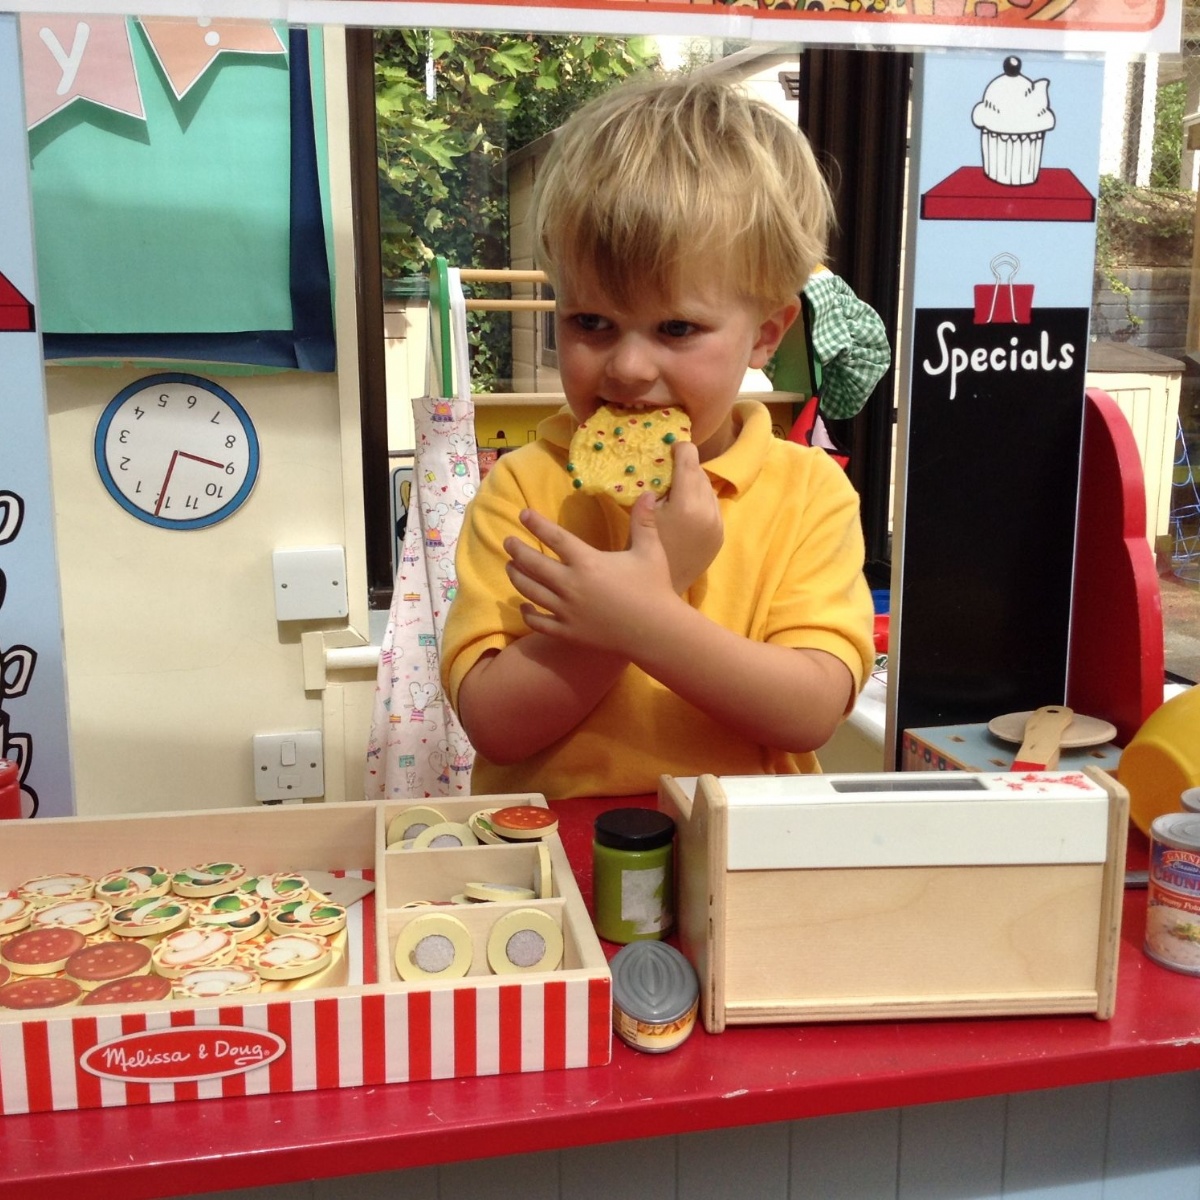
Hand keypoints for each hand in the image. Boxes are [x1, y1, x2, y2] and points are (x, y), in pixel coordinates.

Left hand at [504, 504, 682, 654]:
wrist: (656, 632)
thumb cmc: (655, 588)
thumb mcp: (650, 551)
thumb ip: (644, 522)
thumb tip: (648, 493)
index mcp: (588, 562)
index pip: (554, 538)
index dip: (537, 524)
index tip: (523, 515)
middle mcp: (571, 585)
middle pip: (533, 564)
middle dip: (516, 551)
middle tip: (507, 542)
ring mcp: (567, 611)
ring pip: (530, 591)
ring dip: (516, 577)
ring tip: (510, 567)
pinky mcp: (568, 632)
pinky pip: (539, 622)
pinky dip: (527, 613)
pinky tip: (524, 605)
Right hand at [652, 441, 723, 593]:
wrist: (661, 588)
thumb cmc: (641, 551)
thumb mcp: (642, 514)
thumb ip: (655, 488)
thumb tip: (664, 469)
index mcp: (687, 504)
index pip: (690, 462)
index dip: (682, 450)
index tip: (674, 446)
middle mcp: (708, 512)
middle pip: (701, 475)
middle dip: (688, 468)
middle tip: (671, 467)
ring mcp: (717, 525)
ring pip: (710, 491)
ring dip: (696, 485)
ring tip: (679, 490)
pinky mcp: (719, 537)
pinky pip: (714, 509)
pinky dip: (702, 503)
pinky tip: (687, 509)